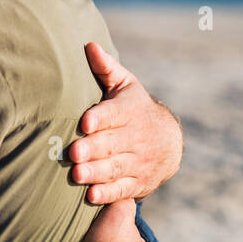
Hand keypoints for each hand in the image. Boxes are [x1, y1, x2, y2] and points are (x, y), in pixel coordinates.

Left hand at [69, 43, 183, 203]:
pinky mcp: (138, 183)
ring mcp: (138, 161)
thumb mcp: (125, 85)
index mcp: (130, 110)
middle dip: (93, 149)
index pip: (115, 113)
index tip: (85, 121)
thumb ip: (106, 68)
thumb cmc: (134, 108)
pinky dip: (108, 194)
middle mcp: (135, 136)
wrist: (168, 142)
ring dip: (96, 172)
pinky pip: (122, 189)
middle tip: (73, 153)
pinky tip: (91, 196)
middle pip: (113, 143)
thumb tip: (88, 45)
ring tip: (77, 175)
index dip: (100, 117)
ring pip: (116, 168)